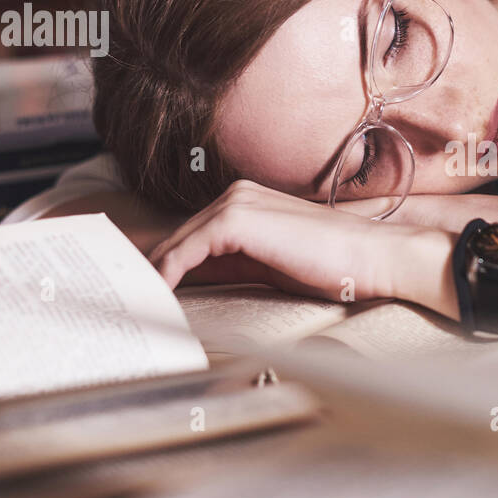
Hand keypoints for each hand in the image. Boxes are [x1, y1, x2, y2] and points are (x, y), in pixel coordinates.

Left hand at [147, 179, 437, 299]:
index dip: (162, 263)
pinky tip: (161, 295)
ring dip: (154, 273)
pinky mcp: (238, 220)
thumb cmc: (334, 265)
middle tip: (125, 299)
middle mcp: (235, 195)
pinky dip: (170, 273)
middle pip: (176, 237)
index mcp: (245, 203)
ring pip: (177, 242)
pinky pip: (188, 249)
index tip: (141, 289)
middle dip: (150, 269)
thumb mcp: (271, 266)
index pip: (189, 235)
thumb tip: (195, 282)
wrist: (371, 258)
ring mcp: (235, 204)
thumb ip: (232, 265)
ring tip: (135, 302)